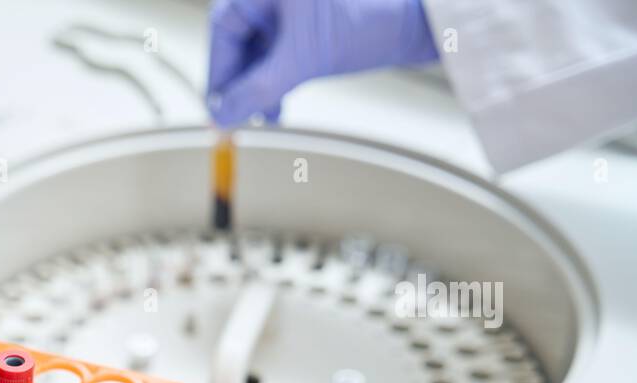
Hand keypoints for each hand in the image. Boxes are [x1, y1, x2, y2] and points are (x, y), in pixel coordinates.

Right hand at [207, 0, 437, 127]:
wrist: (419, 20)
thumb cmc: (367, 18)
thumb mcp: (301, 59)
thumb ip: (255, 89)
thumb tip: (223, 116)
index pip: (223, 30)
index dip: (218, 73)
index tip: (218, 108)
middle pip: (239, 43)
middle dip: (240, 84)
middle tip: (239, 118)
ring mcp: (293, 9)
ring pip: (259, 52)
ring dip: (259, 88)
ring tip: (264, 116)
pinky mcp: (309, 26)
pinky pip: (279, 55)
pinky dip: (276, 81)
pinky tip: (278, 105)